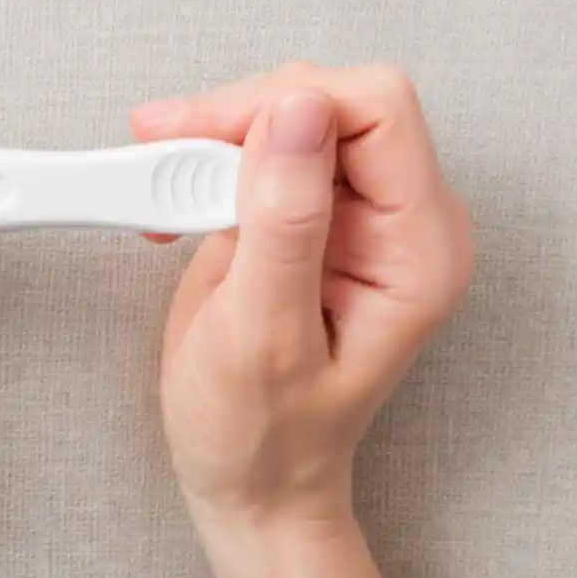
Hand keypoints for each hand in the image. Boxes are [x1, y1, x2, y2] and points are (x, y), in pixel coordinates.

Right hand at [131, 62, 473, 577]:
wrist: (249, 477)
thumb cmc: (262, 434)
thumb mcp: (263, 336)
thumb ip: (285, 222)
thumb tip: (297, 110)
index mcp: (416, 248)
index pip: (375, 109)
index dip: (283, 105)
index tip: (203, 137)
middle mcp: (397, 221)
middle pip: (326, 101)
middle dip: (235, 117)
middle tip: (163, 155)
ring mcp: (351, 216)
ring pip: (285, 115)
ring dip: (210, 139)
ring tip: (160, 191)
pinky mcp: (306, 216)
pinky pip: (258, 152)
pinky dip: (201, 164)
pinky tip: (169, 202)